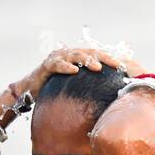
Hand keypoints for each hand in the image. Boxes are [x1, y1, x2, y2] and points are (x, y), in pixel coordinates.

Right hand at [13, 47, 145, 98]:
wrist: (31, 91)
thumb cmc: (56, 90)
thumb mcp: (76, 88)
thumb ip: (90, 89)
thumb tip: (111, 102)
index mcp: (78, 58)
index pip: (97, 56)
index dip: (110, 59)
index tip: (123, 66)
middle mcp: (68, 55)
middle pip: (89, 52)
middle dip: (103, 57)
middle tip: (116, 64)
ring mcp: (57, 58)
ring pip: (74, 55)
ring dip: (86, 60)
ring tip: (97, 67)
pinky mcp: (46, 66)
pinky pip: (56, 64)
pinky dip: (65, 66)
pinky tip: (74, 70)